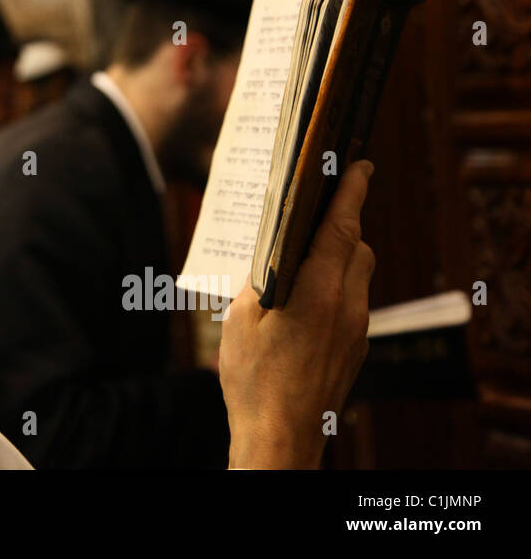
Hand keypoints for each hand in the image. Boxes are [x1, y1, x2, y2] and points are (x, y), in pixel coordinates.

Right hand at [219, 160, 375, 468]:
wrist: (282, 435)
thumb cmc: (254, 377)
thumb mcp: (241, 318)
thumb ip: (260, 281)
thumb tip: (272, 259)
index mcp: (317, 291)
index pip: (342, 228)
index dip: (352, 193)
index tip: (359, 166)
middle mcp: (346, 306)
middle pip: (358, 247)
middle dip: (345, 221)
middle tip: (324, 203)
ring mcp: (356, 329)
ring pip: (359, 275)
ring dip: (341, 255)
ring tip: (309, 251)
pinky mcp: (355, 347)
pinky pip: (353, 301)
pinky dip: (337, 285)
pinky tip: (307, 296)